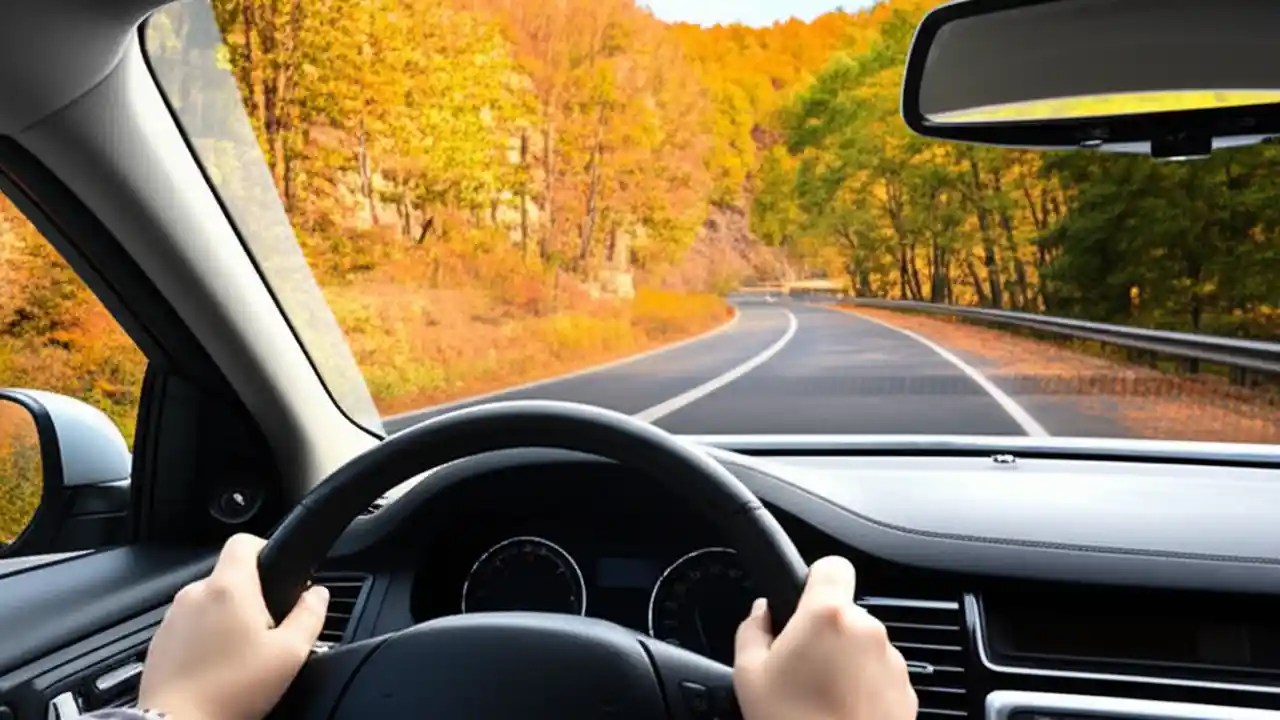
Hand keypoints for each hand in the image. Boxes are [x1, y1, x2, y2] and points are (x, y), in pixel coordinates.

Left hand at [138, 534, 328, 719]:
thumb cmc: (231, 691)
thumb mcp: (289, 655)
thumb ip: (310, 616)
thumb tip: (319, 595)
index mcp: (229, 588)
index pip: (244, 541)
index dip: (265, 549)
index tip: (277, 572)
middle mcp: (194, 594)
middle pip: (228, 576)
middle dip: (250, 596)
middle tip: (266, 630)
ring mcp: (172, 618)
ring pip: (208, 603)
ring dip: (225, 618)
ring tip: (240, 655)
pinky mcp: (158, 642)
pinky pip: (188, 627)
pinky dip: (203, 639)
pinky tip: (216, 667)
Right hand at [734, 556, 916, 719]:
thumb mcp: (749, 677)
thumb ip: (752, 631)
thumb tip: (760, 614)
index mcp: (828, 615)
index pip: (831, 566)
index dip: (814, 580)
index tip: (799, 604)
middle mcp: (868, 631)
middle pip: (844, 612)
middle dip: (823, 633)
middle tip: (798, 667)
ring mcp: (893, 664)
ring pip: (862, 646)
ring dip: (844, 662)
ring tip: (818, 698)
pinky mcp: (907, 694)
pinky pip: (879, 677)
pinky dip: (862, 688)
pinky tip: (839, 714)